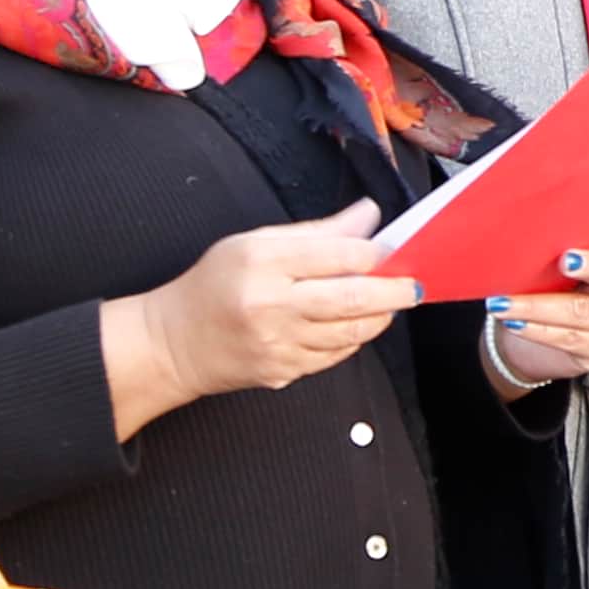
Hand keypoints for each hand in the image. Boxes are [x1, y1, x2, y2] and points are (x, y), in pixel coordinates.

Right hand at [104, 202, 413, 428]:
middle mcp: (270, 306)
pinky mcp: (283, 373)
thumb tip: (368, 216)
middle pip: (352, 299)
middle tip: (414, 285)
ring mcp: (278, 344)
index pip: (337, 255)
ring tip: (389, 303)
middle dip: (394, 292)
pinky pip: (335, 356)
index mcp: (262, 262)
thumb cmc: (215, 284)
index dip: (374, 253)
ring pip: (350, 333)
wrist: (175, 342)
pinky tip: (355, 325)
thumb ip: (317, 232)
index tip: (390, 250)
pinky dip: (353, 339)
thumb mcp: (255, 243)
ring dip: (379, 318)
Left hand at [486, 217, 588, 389]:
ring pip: (580, 313)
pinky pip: (564, 338)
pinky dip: (534, 329)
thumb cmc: (567, 283)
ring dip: (538, 306)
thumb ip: (571, 244)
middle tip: (567, 260)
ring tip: (503, 302)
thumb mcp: (576, 261)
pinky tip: (512, 321)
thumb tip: (532, 224)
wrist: (560, 335)